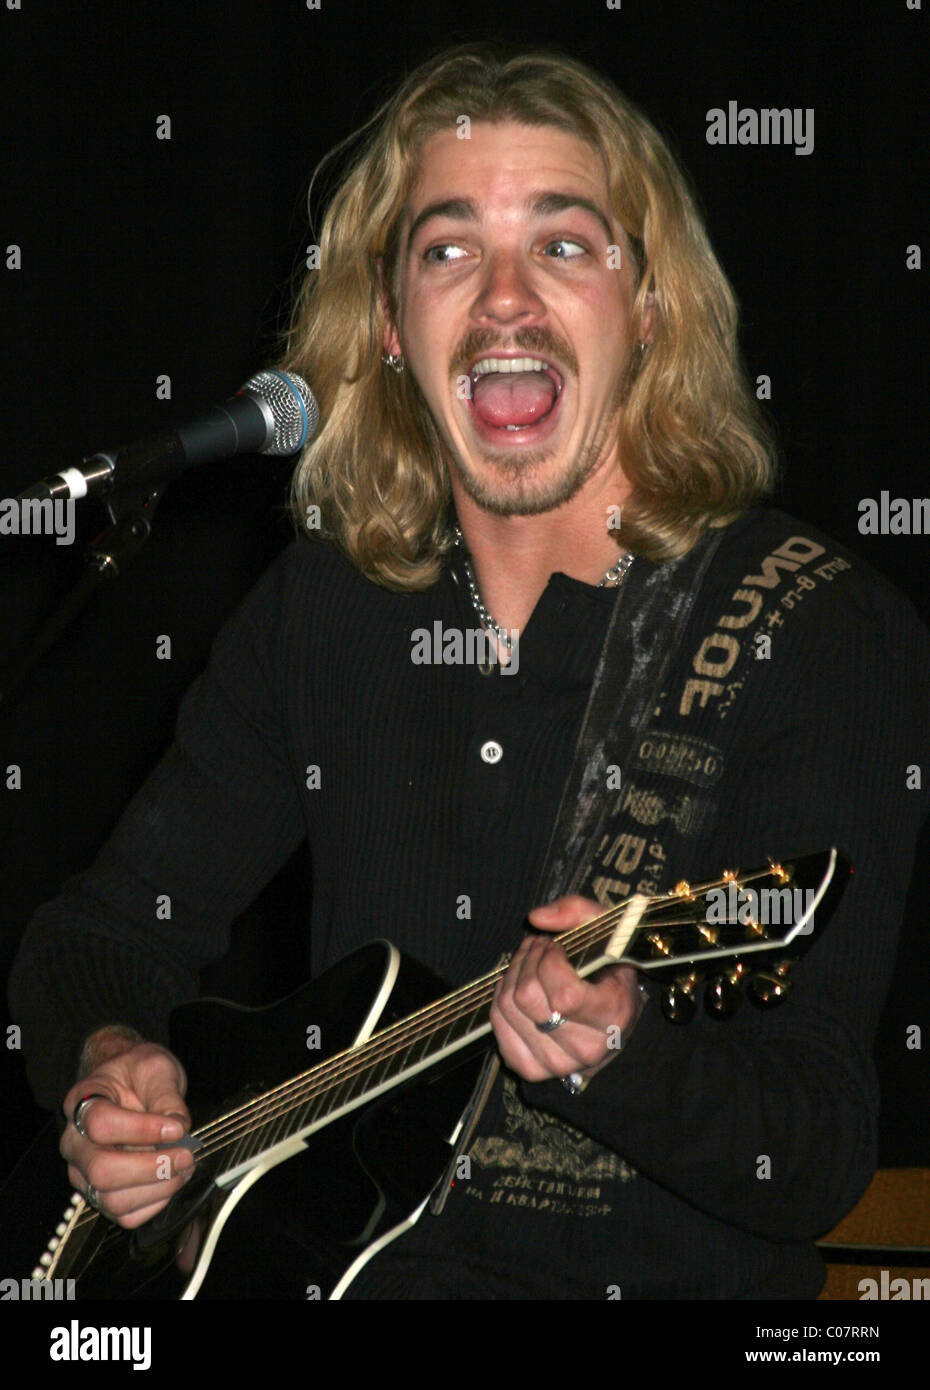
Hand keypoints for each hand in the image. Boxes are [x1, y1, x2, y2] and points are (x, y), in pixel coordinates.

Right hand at [61, 1039, 194, 1229]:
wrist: (128, 1085)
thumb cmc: (137, 1075)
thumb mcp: (156, 1069)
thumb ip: (166, 1096)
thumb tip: (178, 1129)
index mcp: (83, 1101)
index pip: (101, 1124)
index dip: (142, 1130)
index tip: (176, 1128)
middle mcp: (75, 1142)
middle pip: (101, 1170)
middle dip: (152, 1167)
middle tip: (185, 1155)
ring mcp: (83, 1173)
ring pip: (111, 1199)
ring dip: (157, 1188)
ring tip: (183, 1167)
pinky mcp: (100, 1194)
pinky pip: (123, 1215)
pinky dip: (154, 1204)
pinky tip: (170, 1181)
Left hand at [490, 895, 643, 1083]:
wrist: (614, 1018)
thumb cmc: (610, 969)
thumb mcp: (608, 931)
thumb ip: (577, 911)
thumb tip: (535, 918)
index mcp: (613, 1017)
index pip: (564, 994)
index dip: (549, 960)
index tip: (555, 946)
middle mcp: (587, 1048)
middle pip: (527, 998)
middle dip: (526, 959)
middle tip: (537, 946)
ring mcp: (557, 1064)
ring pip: (507, 1009)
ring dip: (511, 974)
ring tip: (528, 961)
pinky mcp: (531, 1068)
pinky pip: (497, 1026)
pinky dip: (500, 999)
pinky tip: (518, 987)